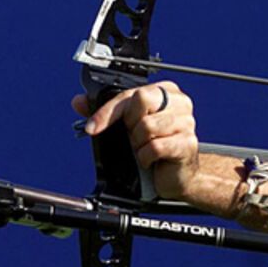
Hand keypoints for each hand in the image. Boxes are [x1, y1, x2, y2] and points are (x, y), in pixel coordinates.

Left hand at [72, 81, 198, 199]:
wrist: (176, 174)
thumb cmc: (155, 146)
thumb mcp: (129, 125)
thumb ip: (107, 111)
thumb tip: (79, 102)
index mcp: (166, 91)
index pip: (133, 92)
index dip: (109, 111)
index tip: (93, 127)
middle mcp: (180, 103)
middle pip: (142, 101)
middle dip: (130, 124)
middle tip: (133, 137)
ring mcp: (187, 123)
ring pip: (147, 126)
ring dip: (138, 144)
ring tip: (144, 148)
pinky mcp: (188, 144)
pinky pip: (155, 147)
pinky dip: (145, 157)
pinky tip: (150, 160)